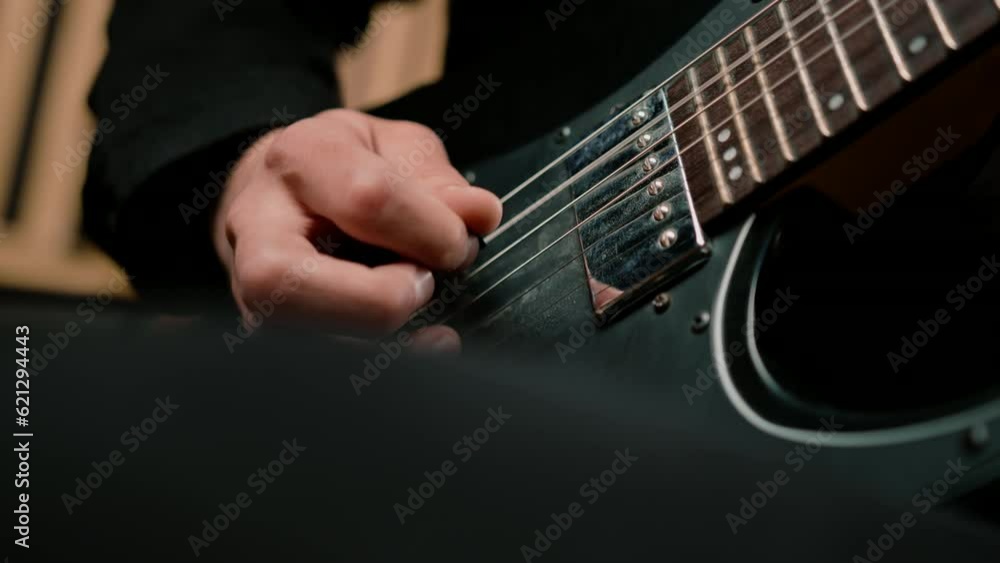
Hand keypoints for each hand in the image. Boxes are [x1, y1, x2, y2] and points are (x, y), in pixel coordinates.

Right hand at [213, 109, 501, 350]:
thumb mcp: (399, 149)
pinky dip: (369, 363)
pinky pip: (307, 365)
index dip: (429, 230)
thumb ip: (439, 182)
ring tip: (423, 325)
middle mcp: (259, 223)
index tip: (457, 244)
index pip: (368, 198)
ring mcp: (248, 285)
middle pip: (284, 281)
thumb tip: (477, 215)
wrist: (281, 188)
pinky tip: (414, 352)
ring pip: (285, 335)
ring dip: (371, 343)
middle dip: (375, 300)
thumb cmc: (346, 166)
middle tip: (421, 288)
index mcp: (304, 156)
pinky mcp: (263, 328)